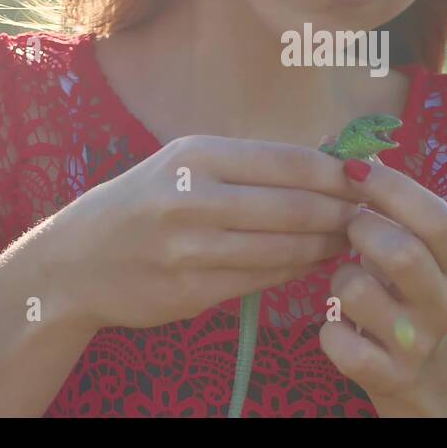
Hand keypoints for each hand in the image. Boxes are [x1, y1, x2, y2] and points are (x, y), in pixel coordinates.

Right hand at [48, 135, 362, 329]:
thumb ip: (250, 165)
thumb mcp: (185, 164)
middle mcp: (192, 197)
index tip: (369, 179)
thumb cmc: (143, 203)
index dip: (338, 173)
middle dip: (343, 212)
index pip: (290, 161)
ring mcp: (190, 248)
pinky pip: (263, 280)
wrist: (74, 262)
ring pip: (284, 248)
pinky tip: (315, 263)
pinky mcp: (191, 292)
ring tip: (353, 240)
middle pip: (295, 206)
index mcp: (196, 155)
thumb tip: (331, 163)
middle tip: (372, 216)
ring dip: (328, 245)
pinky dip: (297, 271)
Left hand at [319, 157, 446, 400]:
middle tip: (350, 230)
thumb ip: (383, 199)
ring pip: (358, 292)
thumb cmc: (404, 288)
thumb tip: (336, 142)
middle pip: (401, 253)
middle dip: (361, 230)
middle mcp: (446, 303)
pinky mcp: (388, 375)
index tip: (353, 168)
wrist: (421, 372)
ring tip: (347, 284)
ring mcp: (417, 343)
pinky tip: (340, 326)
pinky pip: (339, 343)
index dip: (392, 187)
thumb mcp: (411, 244)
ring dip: (338, 280)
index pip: (436, 217)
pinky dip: (328, 330)